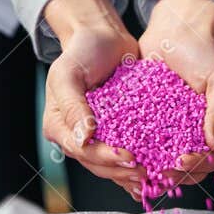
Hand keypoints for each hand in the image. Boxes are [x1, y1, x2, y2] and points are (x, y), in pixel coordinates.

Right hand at [40, 0, 145, 198]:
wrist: (103, 37)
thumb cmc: (82, 51)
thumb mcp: (69, 73)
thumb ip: (73, 105)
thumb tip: (84, 137)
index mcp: (59, 126)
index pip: (81, 150)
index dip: (104, 157)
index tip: (127, 156)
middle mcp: (76, 135)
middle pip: (96, 163)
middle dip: (119, 170)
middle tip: (144, 171)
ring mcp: (97, 135)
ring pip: (111, 165)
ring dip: (129, 174)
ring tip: (152, 176)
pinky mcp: (116, 131)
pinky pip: (125, 152)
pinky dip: (138, 164)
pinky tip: (154, 173)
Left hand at [138, 0, 213, 188]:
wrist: (174, 32)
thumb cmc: (203, 52)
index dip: (199, 166)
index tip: (180, 162)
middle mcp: (202, 136)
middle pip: (193, 170)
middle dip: (176, 176)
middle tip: (158, 173)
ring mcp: (179, 134)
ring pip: (171, 165)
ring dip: (157, 175)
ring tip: (141, 175)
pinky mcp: (157, 128)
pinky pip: (151, 151)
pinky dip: (142, 160)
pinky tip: (128, 163)